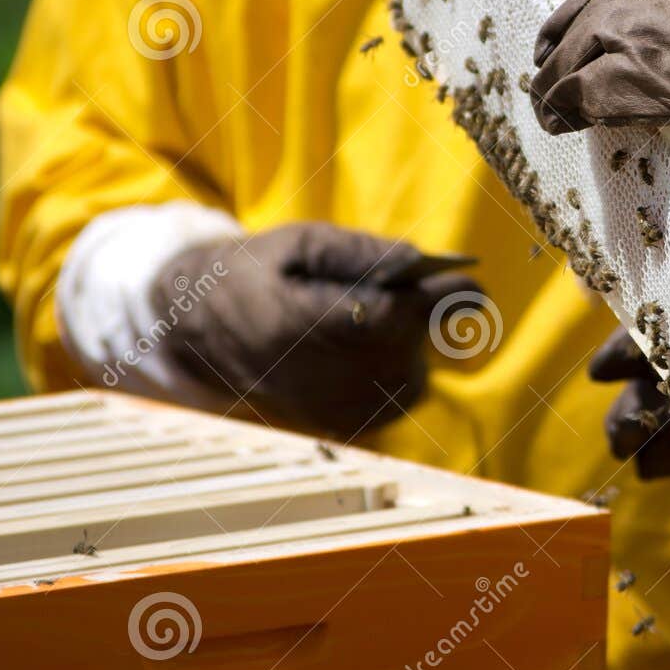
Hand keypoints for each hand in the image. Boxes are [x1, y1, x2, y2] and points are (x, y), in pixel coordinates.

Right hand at [147, 223, 482, 438]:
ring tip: (387, 317)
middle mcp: (325, 377)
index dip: (445, 295)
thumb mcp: (298, 244)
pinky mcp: (343, 425)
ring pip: (415, 374)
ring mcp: (334, 408)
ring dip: (415, 343)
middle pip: (416, 345)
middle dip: (431, 312)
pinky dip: (401, 368)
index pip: (402, 315)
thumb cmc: (256, 275)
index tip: (468, 275)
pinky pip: (400, 395)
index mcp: (310, 325)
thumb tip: (417, 262)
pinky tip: (375, 347)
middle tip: (434, 288)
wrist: (202, 334)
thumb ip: (360, 250)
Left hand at [531, 0, 669, 163]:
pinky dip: (563, 106)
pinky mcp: (631, 72)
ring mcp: (640, 26)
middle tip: (546, 69)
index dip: (591, 8)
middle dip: (563, 43)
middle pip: (590, 12)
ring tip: (547, 105)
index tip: (574, 28)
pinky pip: (578, 90)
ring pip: (574, 52)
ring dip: (555, 81)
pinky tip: (558, 120)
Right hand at [594, 294, 669, 505]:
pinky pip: (665, 456)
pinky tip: (652, 463)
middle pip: (648, 373)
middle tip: (625, 422)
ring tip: (631, 445)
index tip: (606, 369)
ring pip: (649, 415)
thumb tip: (664, 377)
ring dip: (633, 429)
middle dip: (630, 395)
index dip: (629, 342)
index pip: (662, 322)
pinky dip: (652, 459)